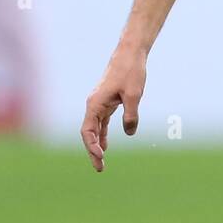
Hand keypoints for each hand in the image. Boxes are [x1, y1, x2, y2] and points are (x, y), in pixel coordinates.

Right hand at [80, 47, 146, 172]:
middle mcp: (93, 105)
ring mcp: (99, 104)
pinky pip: (101, 122)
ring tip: (101, 162)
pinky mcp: (106, 102)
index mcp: (95, 104)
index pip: (88, 131)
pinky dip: (102, 134)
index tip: (101, 157)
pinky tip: (105, 146)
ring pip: (94, 129)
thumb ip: (131, 115)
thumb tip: (129, 133)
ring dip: (97, 145)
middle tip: (100, 169)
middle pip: (89, 133)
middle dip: (92, 151)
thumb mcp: (134, 95)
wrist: (130, 54)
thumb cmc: (131, 72)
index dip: (92, 146)